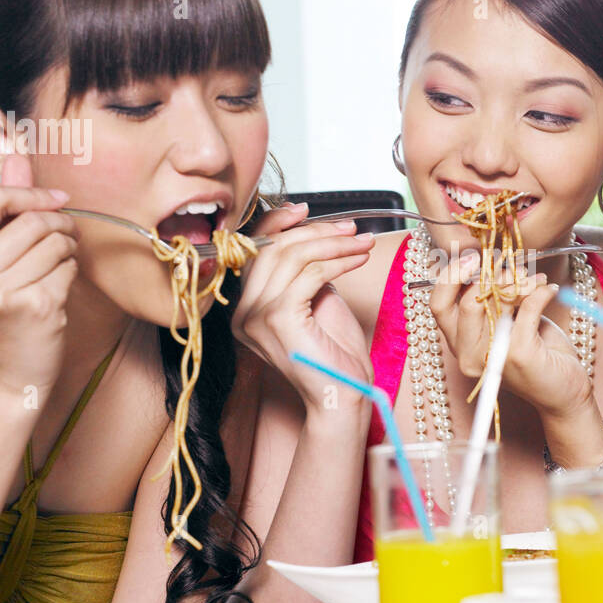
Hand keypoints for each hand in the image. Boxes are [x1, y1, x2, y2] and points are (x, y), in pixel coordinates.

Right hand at [0, 154, 78, 398]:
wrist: (7, 378)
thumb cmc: (2, 315)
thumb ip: (3, 211)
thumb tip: (16, 157)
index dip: (32, 194)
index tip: (58, 200)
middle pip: (31, 221)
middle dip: (60, 223)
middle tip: (69, 236)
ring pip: (54, 244)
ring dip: (69, 249)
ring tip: (61, 264)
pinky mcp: (34, 307)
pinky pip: (67, 269)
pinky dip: (71, 274)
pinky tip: (59, 290)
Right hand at [230, 202, 375, 414]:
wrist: (344, 393)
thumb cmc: (334, 353)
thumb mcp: (316, 300)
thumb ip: (305, 271)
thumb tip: (313, 235)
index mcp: (246, 307)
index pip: (253, 251)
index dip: (277, 224)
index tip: (305, 210)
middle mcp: (243, 312)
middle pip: (272, 249)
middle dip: (314, 231)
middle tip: (350, 229)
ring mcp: (256, 316)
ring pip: (291, 257)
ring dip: (332, 243)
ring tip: (360, 242)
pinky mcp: (279, 318)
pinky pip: (309, 274)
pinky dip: (337, 260)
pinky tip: (358, 259)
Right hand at [427, 251, 592, 418]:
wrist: (564, 390)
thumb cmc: (535, 352)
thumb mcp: (506, 321)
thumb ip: (491, 298)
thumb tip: (490, 260)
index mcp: (459, 343)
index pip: (438, 304)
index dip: (451, 275)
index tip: (474, 258)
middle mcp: (468, 353)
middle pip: (465, 301)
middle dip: (493, 276)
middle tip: (515, 269)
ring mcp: (492, 356)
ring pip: (495, 300)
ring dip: (521, 282)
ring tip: (537, 280)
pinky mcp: (519, 353)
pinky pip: (528, 305)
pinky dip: (542, 291)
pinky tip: (549, 290)